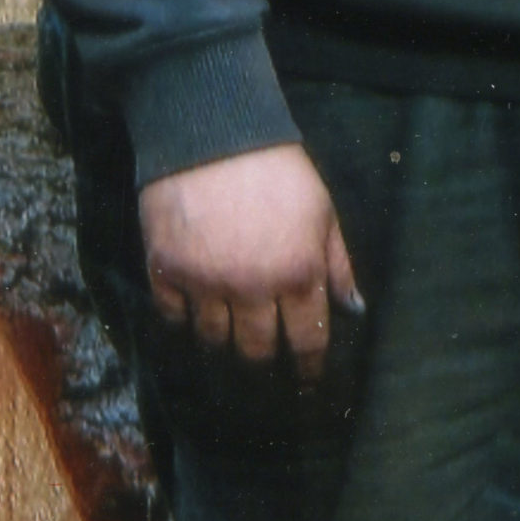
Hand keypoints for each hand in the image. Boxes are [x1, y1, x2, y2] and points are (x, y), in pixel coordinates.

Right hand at [139, 143, 360, 372]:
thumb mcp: (324, 213)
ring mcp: (205, 284)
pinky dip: (182, 321)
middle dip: (263, 363)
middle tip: (264, 372)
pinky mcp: (165, 272)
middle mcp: (252, 288)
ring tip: (227, 348)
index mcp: (298, 273)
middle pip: (254, 349)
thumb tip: (355, 308)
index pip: (307, 338)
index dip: (307, 366)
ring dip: (222, 345)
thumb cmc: (280, 173)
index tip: (306, 382)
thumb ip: (338, 264)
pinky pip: (172, 316)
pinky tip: (191, 320)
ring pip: (212, 338)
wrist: (214, 138)